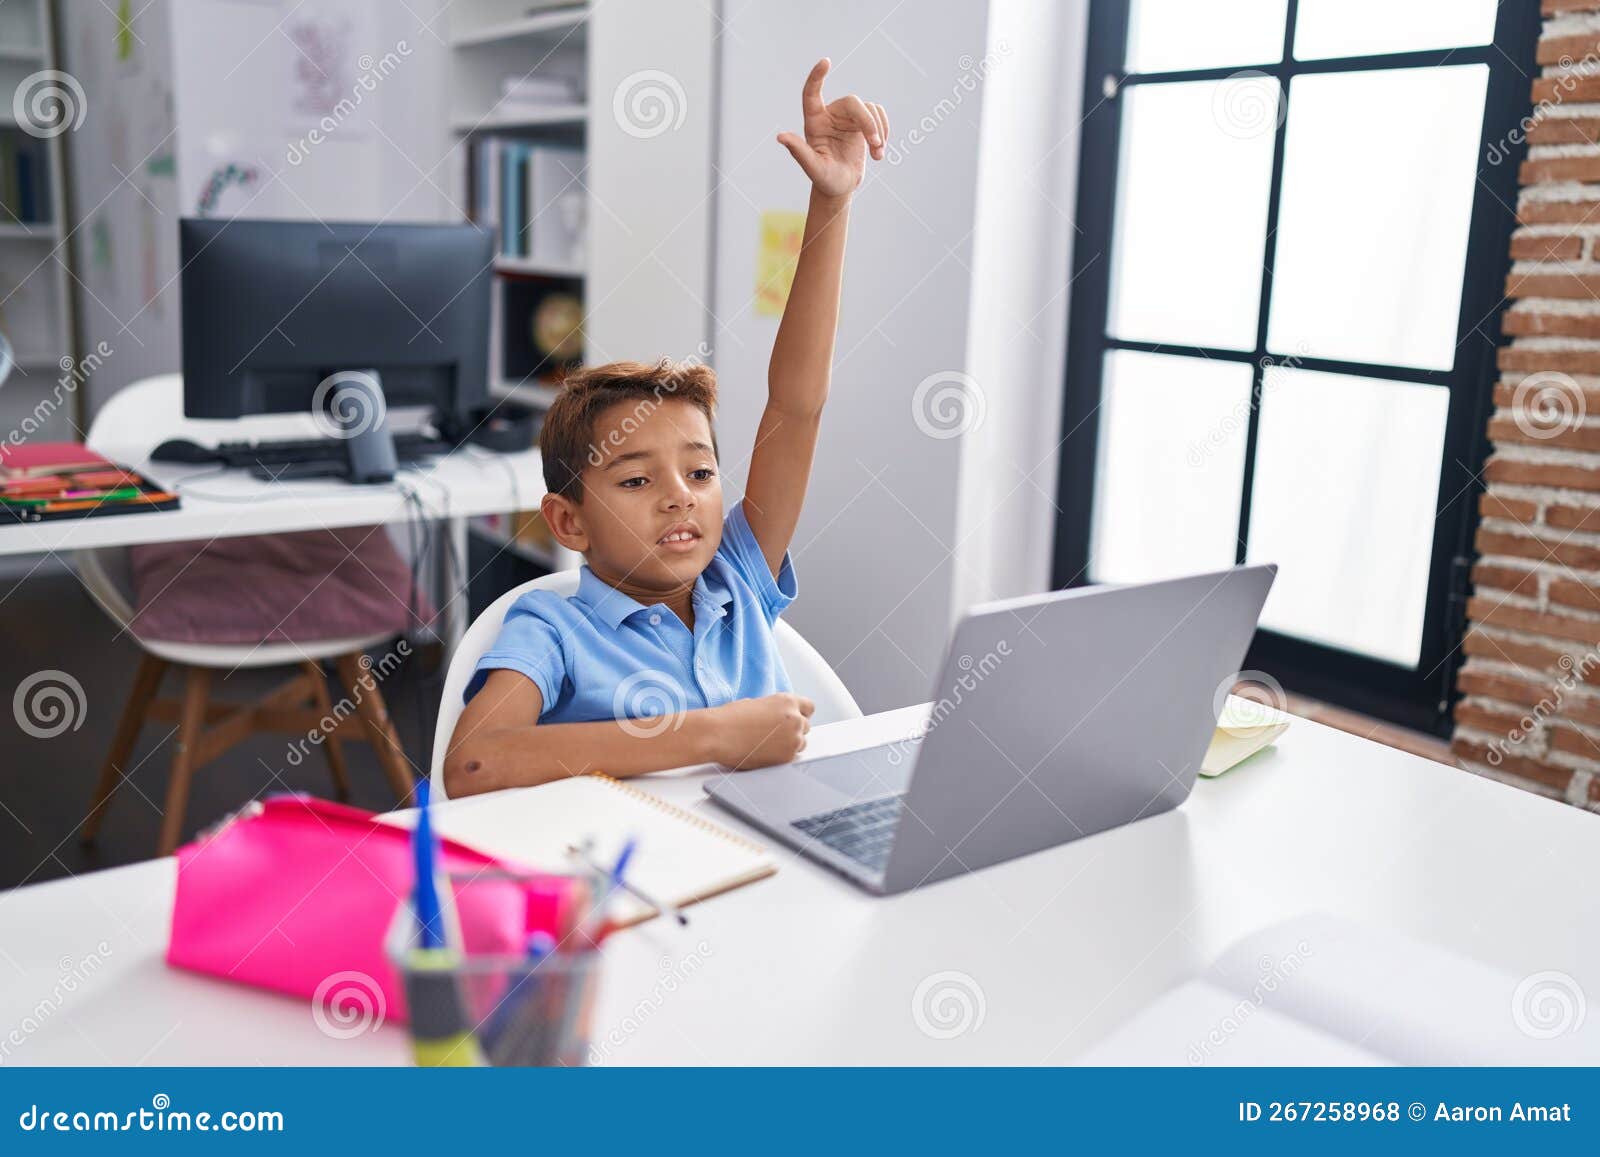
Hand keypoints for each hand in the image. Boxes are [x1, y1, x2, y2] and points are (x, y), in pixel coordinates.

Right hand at [709, 693, 815, 768]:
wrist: (717, 734)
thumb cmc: (730, 718)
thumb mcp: (756, 703)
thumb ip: (774, 710)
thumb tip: (777, 718)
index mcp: (787, 701)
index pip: (809, 707)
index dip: (800, 713)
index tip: (794, 719)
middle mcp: (794, 719)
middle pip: (805, 726)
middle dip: (793, 729)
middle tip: (775, 734)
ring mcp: (793, 739)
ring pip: (801, 743)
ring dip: (789, 743)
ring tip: (768, 744)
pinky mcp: (786, 757)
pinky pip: (792, 757)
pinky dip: (782, 756)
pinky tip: (765, 752)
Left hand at [776, 58, 888, 197]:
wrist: (841, 186)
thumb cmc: (824, 180)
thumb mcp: (813, 168)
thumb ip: (799, 152)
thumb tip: (781, 137)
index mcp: (814, 122)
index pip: (812, 93)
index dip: (817, 76)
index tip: (826, 62)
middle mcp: (830, 115)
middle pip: (853, 103)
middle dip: (868, 122)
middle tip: (876, 145)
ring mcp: (847, 118)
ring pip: (869, 108)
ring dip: (878, 130)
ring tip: (878, 155)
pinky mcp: (862, 123)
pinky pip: (878, 114)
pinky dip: (884, 131)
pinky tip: (880, 151)